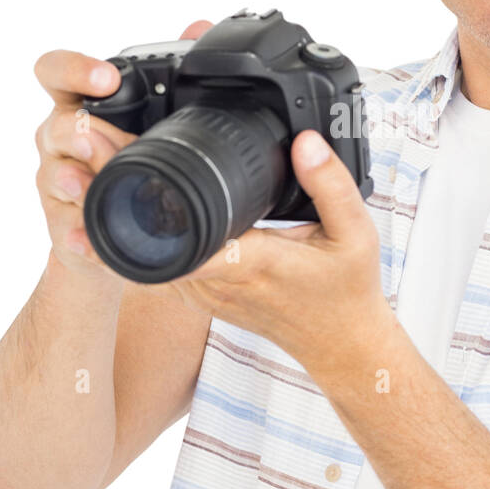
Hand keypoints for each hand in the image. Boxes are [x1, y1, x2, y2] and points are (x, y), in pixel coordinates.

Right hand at [33, 19, 212, 275]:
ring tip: (86, 185)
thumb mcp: (153, 117)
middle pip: (53, 126)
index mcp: (83, 106)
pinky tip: (89, 239)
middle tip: (95, 137)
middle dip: (76, 131)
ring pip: (53, 175)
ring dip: (72, 180)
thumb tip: (200, 26)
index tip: (107, 77)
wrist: (121, 234)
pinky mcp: (64, 227)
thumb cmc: (132, 162)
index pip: (57, 72)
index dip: (74, 69)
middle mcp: (62, 140)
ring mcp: (58, 184)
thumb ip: (172, 74)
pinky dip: (77, 233)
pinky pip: (64, 229)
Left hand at [167, 127, 390, 376]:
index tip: (150, 167)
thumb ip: (329, 183)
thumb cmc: (349, 291)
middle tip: (134, 156)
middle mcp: (220, 283)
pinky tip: (171, 217)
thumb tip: (305, 142)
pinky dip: (156, 243)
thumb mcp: (355, 232)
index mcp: (252, 261)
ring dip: (146, 221)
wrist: (344, 346)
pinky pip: (163, 270)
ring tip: (150, 180)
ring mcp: (207, 296)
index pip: (186, 237)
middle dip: (143, 198)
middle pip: (156, 239)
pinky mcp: (204, 302)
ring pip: (152, 256)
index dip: (159, 203)